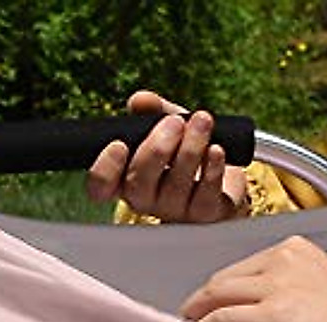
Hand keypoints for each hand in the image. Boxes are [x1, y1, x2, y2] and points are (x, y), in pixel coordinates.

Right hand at [86, 91, 247, 223]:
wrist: (225, 180)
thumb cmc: (186, 152)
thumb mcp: (168, 125)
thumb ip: (152, 111)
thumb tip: (140, 100)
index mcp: (127, 180)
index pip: (101, 187)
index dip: (104, 170)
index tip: (119, 145)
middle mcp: (146, 200)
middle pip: (139, 184)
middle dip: (157, 149)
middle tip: (175, 122)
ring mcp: (175, 212)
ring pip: (176, 185)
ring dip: (190, 148)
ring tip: (203, 121)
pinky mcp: (204, 215)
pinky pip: (205, 194)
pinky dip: (212, 168)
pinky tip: (216, 149)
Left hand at [180, 236, 326, 321]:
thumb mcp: (321, 290)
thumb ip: (290, 291)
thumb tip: (262, 311)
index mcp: (297, 250)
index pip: (245, 266)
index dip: (220, 286)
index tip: (209, 299)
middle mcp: (284, 260)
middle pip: (224, 278)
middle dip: (202, 298)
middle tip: (190, 313)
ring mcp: (277, 287)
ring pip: (218, 294)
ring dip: (197, 312)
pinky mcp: (273, 316)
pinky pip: (223, 320)